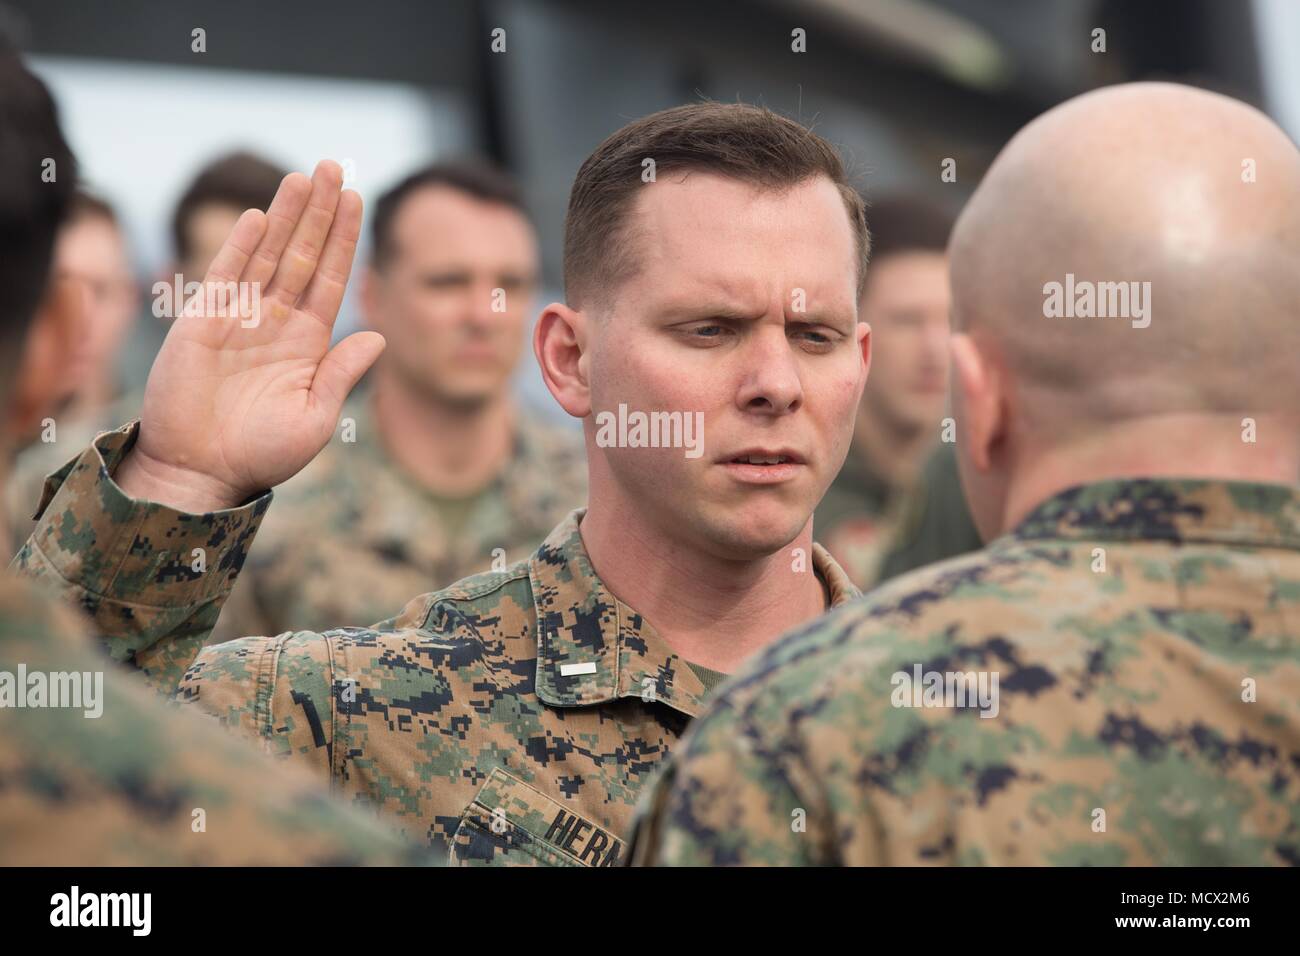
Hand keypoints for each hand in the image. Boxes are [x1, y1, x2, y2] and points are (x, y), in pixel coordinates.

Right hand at [116, 161, 384, 511]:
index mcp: (309, 342)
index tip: (358, 200)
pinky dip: (241, 248)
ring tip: (304, 176)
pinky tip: (260, 217)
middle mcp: (276, 321)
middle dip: (319, 212)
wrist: (202, 473)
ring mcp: (239, 319)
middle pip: (303, 254)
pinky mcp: (201, 324)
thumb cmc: (261, 454)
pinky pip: (225, 278)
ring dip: (286, 216)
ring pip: (267, 255)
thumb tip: (379, 335)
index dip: (344, 240)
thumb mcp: (316, 418)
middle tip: (335, 166)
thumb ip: (343, 375)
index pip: (332, 278)